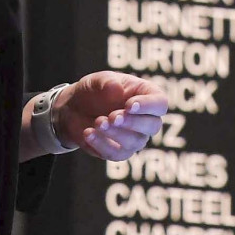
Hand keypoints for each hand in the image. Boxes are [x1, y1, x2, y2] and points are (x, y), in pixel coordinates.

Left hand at [53, 71, 167, 159]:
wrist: (74, 108)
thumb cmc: (94, 91)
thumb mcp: (97, 80)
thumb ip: (106, 82)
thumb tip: (117, 89)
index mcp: (146, 96)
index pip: (160, 104)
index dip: (148, 106)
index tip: (128, 105)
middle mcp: (145, 119)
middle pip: (153, 126)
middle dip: (133, 122)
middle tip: (112, 116)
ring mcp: (134, 137)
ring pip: (135, 142)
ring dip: (115, 133)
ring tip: (97, 122)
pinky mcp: (119, 151)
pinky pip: (116, 154)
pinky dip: (101, 144)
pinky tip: (88, 132)